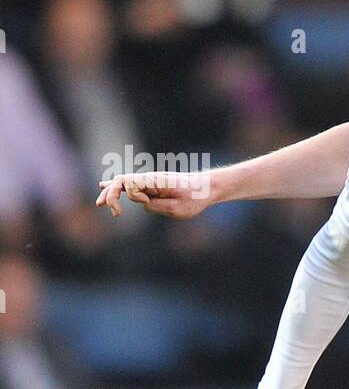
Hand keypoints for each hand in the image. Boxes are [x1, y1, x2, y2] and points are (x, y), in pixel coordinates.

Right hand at [96, 168, 219, 219]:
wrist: (209, 187)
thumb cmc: (196, 198)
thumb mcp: (178, 209)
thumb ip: (157, 206)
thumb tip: (143, 204)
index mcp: (155, 181)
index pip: (130, 183)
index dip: (130, 194)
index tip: (144, 202)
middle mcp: (150, 179)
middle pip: (122, 182)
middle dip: (110, 194)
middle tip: (101, 206)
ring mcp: (151, 182)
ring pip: (124, 183)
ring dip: (110, 192)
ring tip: (99, 203)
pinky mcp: (154, 186)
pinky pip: (131, 186)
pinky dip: (118, 188)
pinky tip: (105, 187)